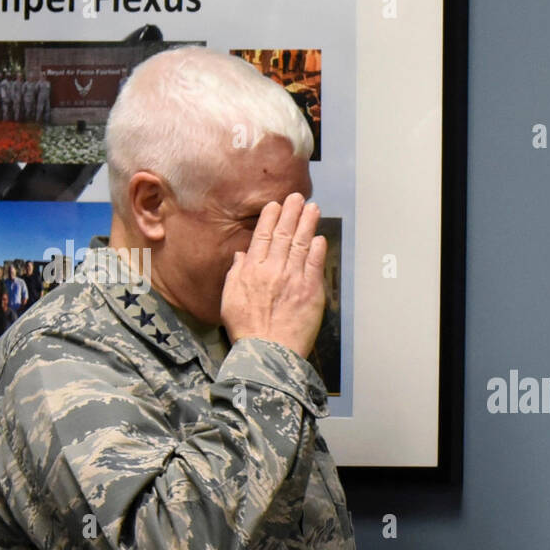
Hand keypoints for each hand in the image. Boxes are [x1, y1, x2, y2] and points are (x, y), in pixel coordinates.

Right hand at [221, 192, 326, 360]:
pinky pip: (315, 264)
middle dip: (292, 213)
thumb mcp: (230, 298)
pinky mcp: (311, 291)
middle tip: (298, 197)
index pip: (263, 236)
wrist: (267, 351)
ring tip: (313, 208)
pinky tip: (319, 237)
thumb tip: (242, 255)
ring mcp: (293, 279)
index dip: (271, 218)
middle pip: (284, 235)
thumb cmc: (247, 329)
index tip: (276, 205)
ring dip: (308, 223)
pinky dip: (317, 249)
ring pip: (302, 244)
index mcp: (252, 270)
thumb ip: (236, 273)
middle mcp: (273, 270)